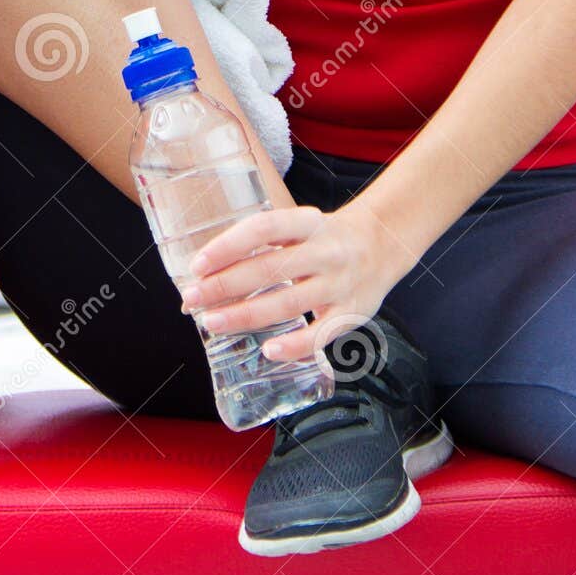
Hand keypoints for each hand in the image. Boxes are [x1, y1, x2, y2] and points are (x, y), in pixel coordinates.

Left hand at [179, 196, 405, 366]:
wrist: (384, 243)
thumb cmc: (325, 238)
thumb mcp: (300, 227)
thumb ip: (263, 247)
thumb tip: (207, 276)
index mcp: (309, 222)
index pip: (264, 228)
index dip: (228, 245)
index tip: (197, 264)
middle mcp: (326, 250)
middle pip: (270, 268)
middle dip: (225, 285)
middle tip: (191, 298)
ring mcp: (341, 282)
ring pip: (289, 302)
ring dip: (246, 315)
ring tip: (213, 322)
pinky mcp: (352, 312)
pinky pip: (321, 334)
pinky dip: (294, 345)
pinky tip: (268, 351)